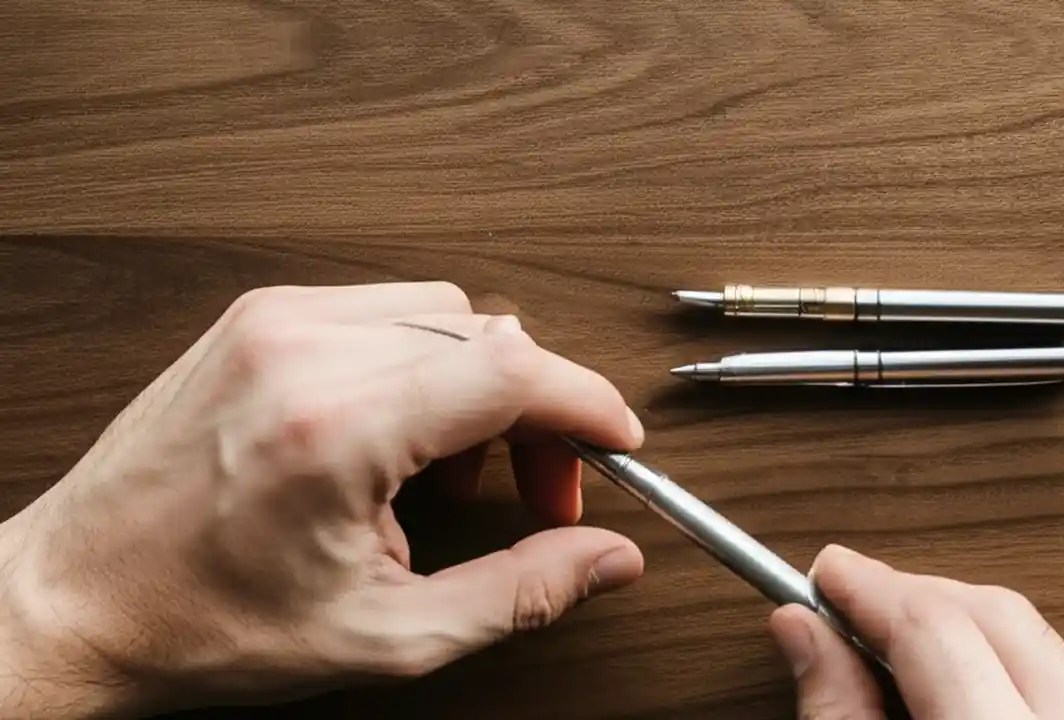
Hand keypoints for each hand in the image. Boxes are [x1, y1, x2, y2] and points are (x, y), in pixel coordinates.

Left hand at [0, 282, 645, 718]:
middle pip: (489, 336)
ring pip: (445, 314)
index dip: (586, 404)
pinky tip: (401, 440)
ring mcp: (275, 322)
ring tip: (453, 477)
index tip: (615, 441)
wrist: (76, 601)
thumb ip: (520, 593)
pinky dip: (423, 367)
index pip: (511, 371)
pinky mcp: (259, 318)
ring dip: (480, 389)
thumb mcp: (386, 635)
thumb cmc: (202, 624)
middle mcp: (303, 350)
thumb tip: (607, 560)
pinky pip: (386, 312)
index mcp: (335, 428)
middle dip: (537, 414)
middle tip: (539, 493)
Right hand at [769, 545, 1063, 718]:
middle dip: (915, 595)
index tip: (823, 576)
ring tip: (896, 645)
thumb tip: (802, 629)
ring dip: (960, 624)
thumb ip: (836, 715)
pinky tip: (961, 680)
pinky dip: (1006, 661)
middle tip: (847, 602)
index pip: (938, 631)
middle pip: (999, 614)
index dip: (869, 590)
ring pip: (1041, 637)